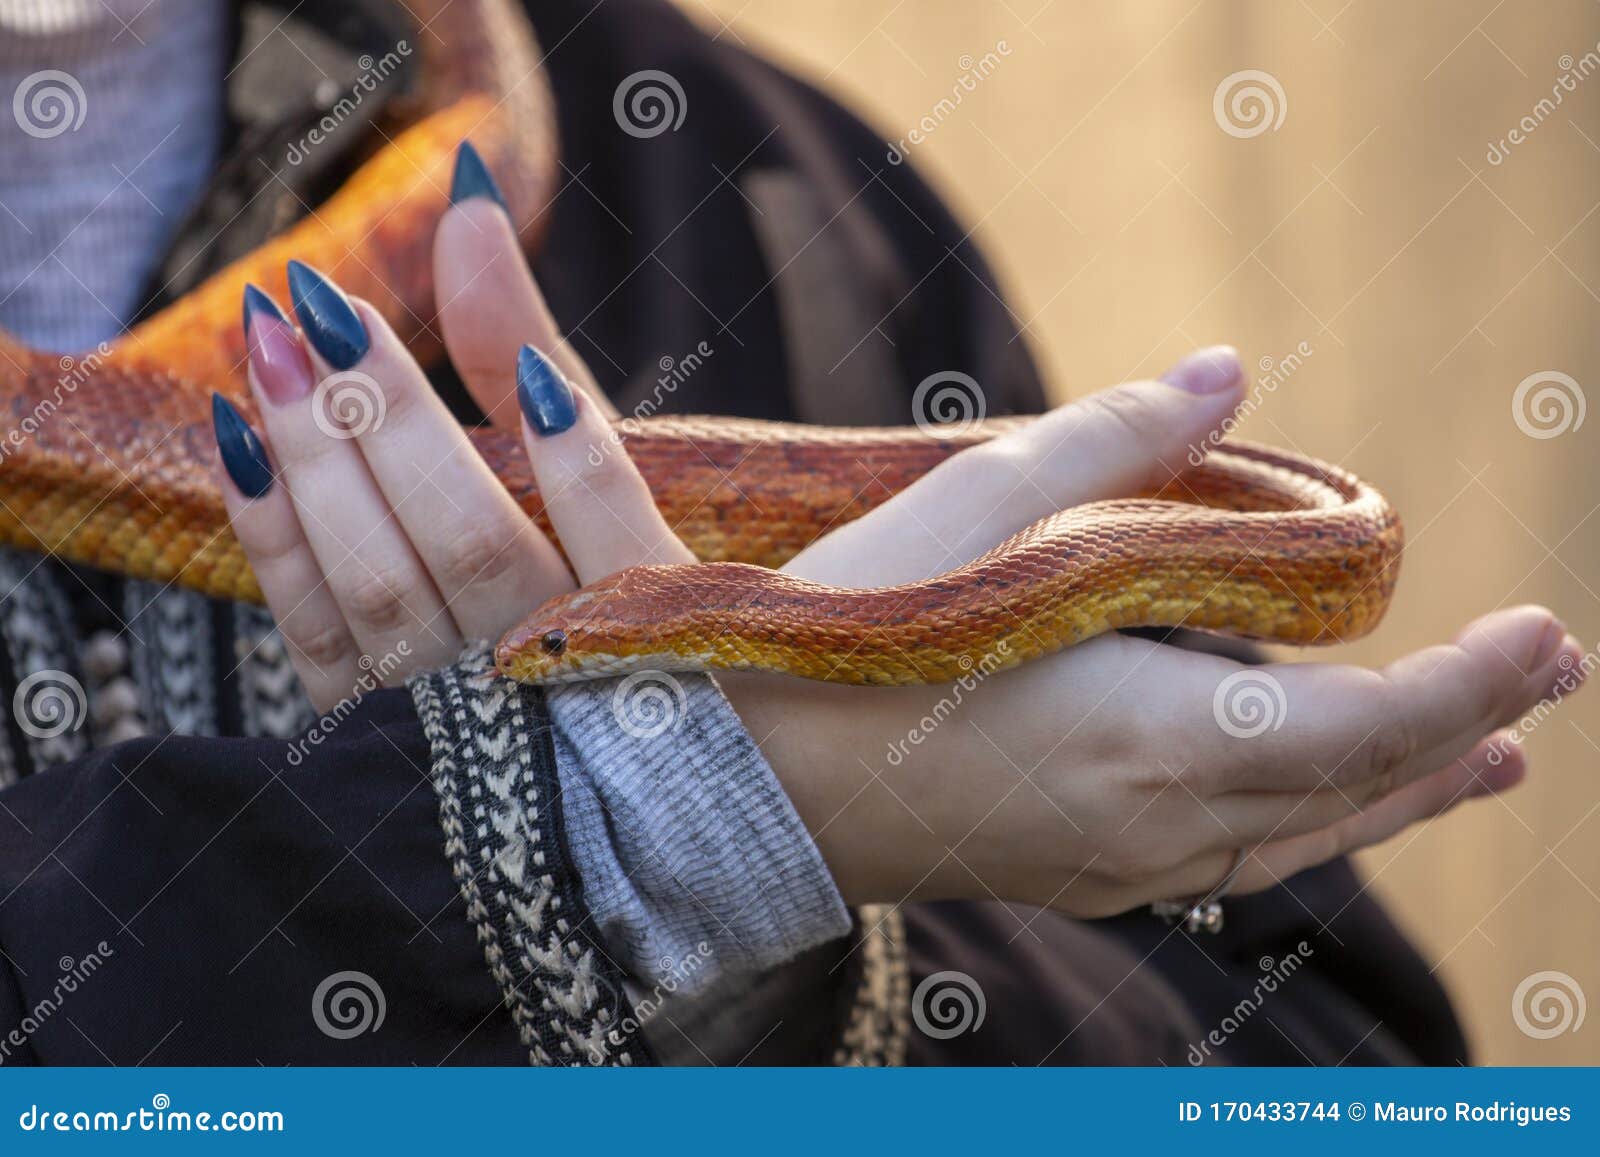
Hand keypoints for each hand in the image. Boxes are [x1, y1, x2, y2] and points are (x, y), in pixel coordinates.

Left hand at [214, 157, 687, 712]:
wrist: (541, 719)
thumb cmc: (570, 559)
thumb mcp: (569, 448)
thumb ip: (525, 338)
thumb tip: (465, 199)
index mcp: (641, 610)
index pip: (609, 526)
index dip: (572, 455)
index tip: (533, 382)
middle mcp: (553, 675)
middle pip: (474, 549)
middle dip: (392, 424)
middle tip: (323, 310)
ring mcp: (458, 713)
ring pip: (382, 590)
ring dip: (319, 465)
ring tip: (272, 346)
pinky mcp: (376, 731)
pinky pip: (313, 634)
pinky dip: (270, 537)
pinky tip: (241, 438)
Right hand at [724, 348, 1586, 914]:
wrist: (744, 790)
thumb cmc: (843, 644)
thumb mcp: (968, 515)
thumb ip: (1110, 442)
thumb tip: (1226, 374)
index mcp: (1143, 737)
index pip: (1362, 724)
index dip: (1466, 681)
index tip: (1541, 635)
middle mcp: (1152, 821)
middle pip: (1351, 786)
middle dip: (1462, 727)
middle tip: (1547, 678)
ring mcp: (1117, 864)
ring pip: (1304, 841)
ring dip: (1402, 795)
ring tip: (1480, 762)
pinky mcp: (1079, 875)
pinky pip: (1234, 865)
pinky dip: (1311, 829)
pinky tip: (1317, 810)